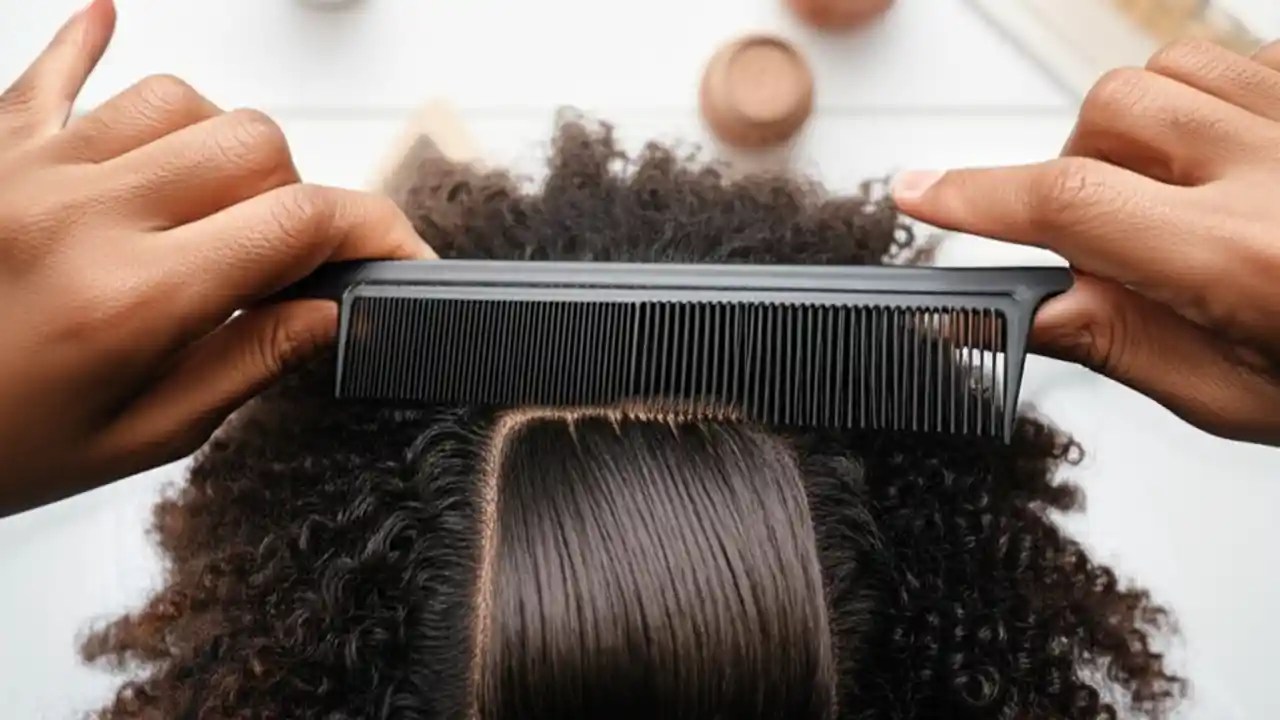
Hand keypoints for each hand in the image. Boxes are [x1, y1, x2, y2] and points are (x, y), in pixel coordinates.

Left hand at [0, 0, 430, 514]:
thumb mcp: (136, 439)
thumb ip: (244, 366)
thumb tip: (328, 314)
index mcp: (133, 297)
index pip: (299, 223)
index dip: (375, 231)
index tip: (398, 255)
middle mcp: (86, 212)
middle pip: (254, 145)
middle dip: (300, 193)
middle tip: (292, 250)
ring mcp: (32, 167)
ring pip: (180, 99)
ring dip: (225, 144)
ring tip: (218, 196)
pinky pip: (52, 68)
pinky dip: (90, 42)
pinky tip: (109, 19)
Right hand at [892, 39, 1279, 446]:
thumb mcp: (1238, 398)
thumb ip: (1122, 343)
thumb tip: (1030, 308)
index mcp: (1246, 259)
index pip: (1070, 206)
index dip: (975, 195)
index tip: (920, 191)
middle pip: (1109, 115)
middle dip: (1073, 170)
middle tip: (1105, 236)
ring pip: (1164, 68)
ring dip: (1131, 128)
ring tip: (1163, 190)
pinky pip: (1234, 54)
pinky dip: (1194, 98)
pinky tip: (1214, 154)